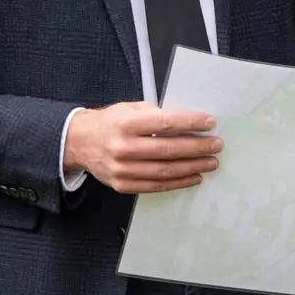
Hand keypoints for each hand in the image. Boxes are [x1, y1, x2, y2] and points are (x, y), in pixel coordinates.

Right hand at [63, 101, 220, 193]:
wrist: (78, 142)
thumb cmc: (110, 122)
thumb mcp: (130, 109)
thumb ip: (156, 114)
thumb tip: (189, 122)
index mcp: (126, 124)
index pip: (165, 123)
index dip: (191, 123)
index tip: (210, 123)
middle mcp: (123, 148)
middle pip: (168, 150)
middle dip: (197, 147)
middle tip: (216, 145)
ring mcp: (121, 169)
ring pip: (164, 171)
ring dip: (192, 167)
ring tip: (211, 162)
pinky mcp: (121, 185)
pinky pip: (155, 186)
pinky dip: (177, 182)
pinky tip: (194, 177)